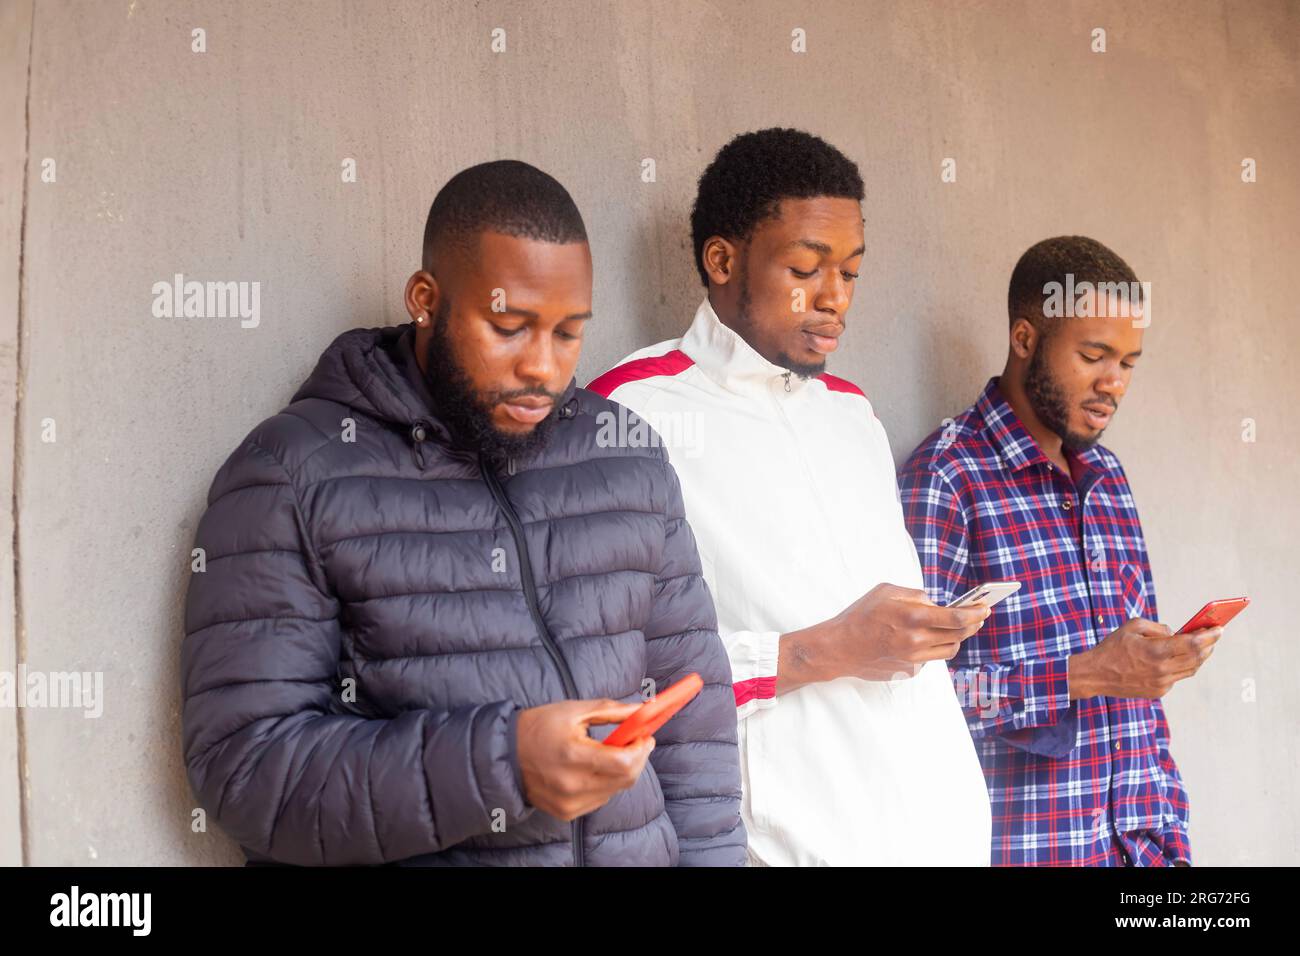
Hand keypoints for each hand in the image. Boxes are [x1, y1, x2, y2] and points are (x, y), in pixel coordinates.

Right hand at [515, 699, 653, 820]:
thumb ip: (611, 711)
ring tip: (610, 752)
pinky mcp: (566, 813)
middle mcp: (571, 785)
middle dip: (638, 758)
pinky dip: (606, 783)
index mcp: (572, 755)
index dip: (640, 749)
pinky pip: (601, 799)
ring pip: (615, 790)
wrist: (504, 754)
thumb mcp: (574, 710)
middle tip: (637, 741)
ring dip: (622, 771)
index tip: (645, 735)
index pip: (623, 762)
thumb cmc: (539, 726)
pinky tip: (593, 769)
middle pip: (625, 779)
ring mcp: (568, 803)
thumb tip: (643, 710)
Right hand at [778, 583, 989, 690]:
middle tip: (978, 616)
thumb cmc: (860, 615)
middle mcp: (917, 640)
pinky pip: (931, 658)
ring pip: (950, 649)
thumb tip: (934, 602)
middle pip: (959, 635)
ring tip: (955, 627)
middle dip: (972, 624)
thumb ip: (915, 594)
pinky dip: (933, 647)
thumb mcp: (886, 591)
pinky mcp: (910, 670)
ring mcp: (914, 658)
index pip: (957, 617)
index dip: (976, 613)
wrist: (840, 647)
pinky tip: (925, 639)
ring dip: (956, 637)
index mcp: (914, 616)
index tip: (985, 608)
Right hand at [1068, 618, 1221, 699]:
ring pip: (1191, 669)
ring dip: (1200, 656)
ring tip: (1204, 645)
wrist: (1095, 675)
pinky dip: (1184, 665)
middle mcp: (1162, 670)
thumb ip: (1158, 627)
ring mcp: (1162, 683)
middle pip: (1197, 658)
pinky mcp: (1159, 691)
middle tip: (1214, 635)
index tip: (1219, 628)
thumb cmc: (1112, 647)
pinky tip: (1183, 657)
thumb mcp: (1132, 627)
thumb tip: (1177, 633)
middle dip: (1209, 645)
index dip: (1209, 636)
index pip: (1193, 644)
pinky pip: (1178, 677)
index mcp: (1155, 651)